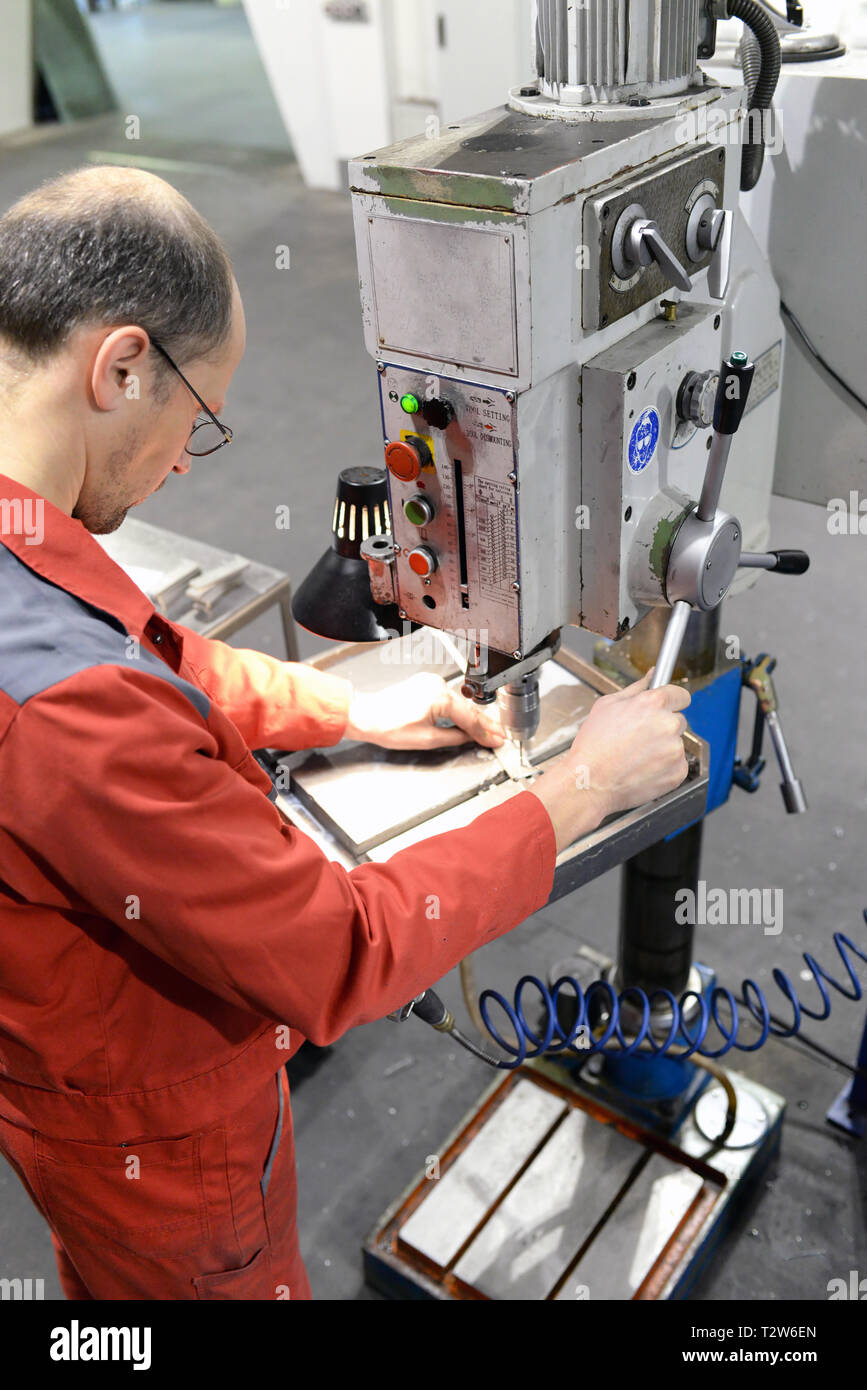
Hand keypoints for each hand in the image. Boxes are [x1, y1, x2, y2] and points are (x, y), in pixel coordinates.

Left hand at [344, 673, 506, 751]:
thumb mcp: (426, 739)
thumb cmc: (388, 725)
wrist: (366, 715)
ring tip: (489, 729)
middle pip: (468, 708)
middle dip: (485, 724)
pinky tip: (468, 717)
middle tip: (500, 735)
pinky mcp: (425, 684)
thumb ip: (454, 738)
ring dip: (473, 716)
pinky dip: (459, 709)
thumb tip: (469, 738)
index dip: (486, 733)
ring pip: (459, 702)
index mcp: (440, 697)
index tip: (498, 740)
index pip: (470, 719)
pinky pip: (448, 698)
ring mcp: (431, 682)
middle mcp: (437, 685)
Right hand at [528, 669, 690, 853]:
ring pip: (676, 744)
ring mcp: (675, 750)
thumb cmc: (593, 744)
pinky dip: (664, 768)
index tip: (665, 710)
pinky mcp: (677, 772)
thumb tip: (650, 675)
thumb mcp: (607, 705)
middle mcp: (668, 724)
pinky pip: (677, 765)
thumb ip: (635, 688)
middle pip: (678, 721)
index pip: (681, 695)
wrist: (589, 781)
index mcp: (653, 703)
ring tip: (636, 757)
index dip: (672, 702)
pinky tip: (642, 769)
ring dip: (663, 749)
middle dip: (663, 728)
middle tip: (639, 739)